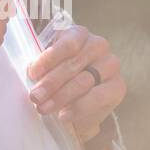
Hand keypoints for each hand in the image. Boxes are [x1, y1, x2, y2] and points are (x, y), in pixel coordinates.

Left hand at [26, 24, 124, 142]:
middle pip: (73, 63)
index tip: (33, 74)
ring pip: (83, 81)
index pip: (67, 43)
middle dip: (51, 82)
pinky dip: (78, 107)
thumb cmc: (60, 81)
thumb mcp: (48, 69)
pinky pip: (97, 97)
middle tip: (35, 97)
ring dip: (60, 97)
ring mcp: (111, 65)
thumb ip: (42, 66)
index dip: (49, 58)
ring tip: (44, 108)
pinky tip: (64, 115)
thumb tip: (31, 72)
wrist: (78, 108)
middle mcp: (98, 45)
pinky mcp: (118, 86)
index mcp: (79, 34)